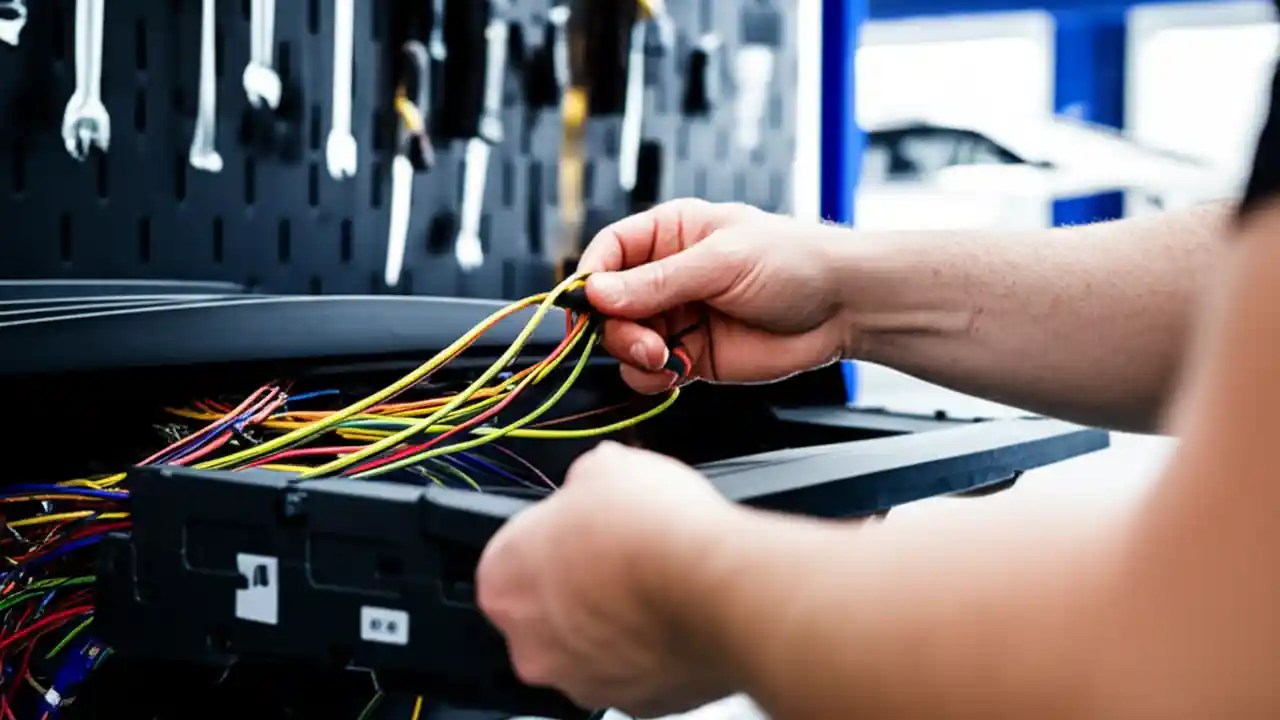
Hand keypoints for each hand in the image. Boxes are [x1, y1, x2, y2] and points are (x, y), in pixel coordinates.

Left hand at [476, 441, 742, 716]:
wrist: (717, 585)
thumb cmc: (652, 531)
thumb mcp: (604, 466)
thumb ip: (583, 483)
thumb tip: (595, 480)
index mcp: (503, 583)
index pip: (511, 557)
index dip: (551, 536)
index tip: (580, 526)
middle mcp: (531, 645)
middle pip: (546, 611)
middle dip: (579, 586)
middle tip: (622, 554)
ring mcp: (582, 682)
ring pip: (591, 646)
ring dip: (615, 620)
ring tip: (658, 583)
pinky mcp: (636, 704)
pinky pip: (637, 672)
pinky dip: (653, 648)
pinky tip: (679, 614)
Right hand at [578, 199, 854, 392]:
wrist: (842, 307)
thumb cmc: (792, 261)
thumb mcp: (721, 261)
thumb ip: (658, 281)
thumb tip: (597, 292)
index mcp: (668, 234)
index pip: (607, 253)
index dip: (591, 279)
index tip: (588, 305)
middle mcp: (665, 276)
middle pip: (608, 306)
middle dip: (617, 327)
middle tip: (646, 342)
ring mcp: (676, 318)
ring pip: (623, 342)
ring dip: (634, 355)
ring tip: (667, 358)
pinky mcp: (691, 356)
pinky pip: (649, 372)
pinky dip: (652, 378)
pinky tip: (677, 372)